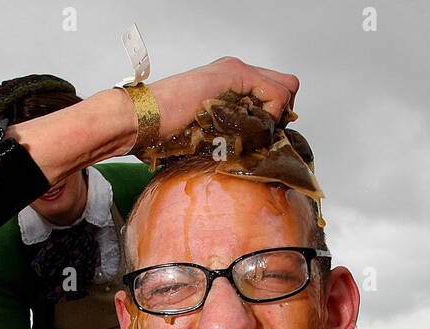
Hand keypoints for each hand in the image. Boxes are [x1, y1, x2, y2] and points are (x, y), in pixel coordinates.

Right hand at [145, 57, 298, 144]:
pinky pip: (277, 93)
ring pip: (287, 88)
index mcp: (230, 86)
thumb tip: (252, 155)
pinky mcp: (235, 74)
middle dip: (281, 117)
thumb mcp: (208, 138)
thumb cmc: (165, 135)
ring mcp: (236, 71)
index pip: (274, 95)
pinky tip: (249, 130)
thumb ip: (231, 137)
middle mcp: (236, 74)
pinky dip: (272, 116)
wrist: (142, 121)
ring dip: (276, 118)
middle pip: (286, 88)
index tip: (262, 140)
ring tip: (253, 136)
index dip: (275, 119)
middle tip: (262, 139)